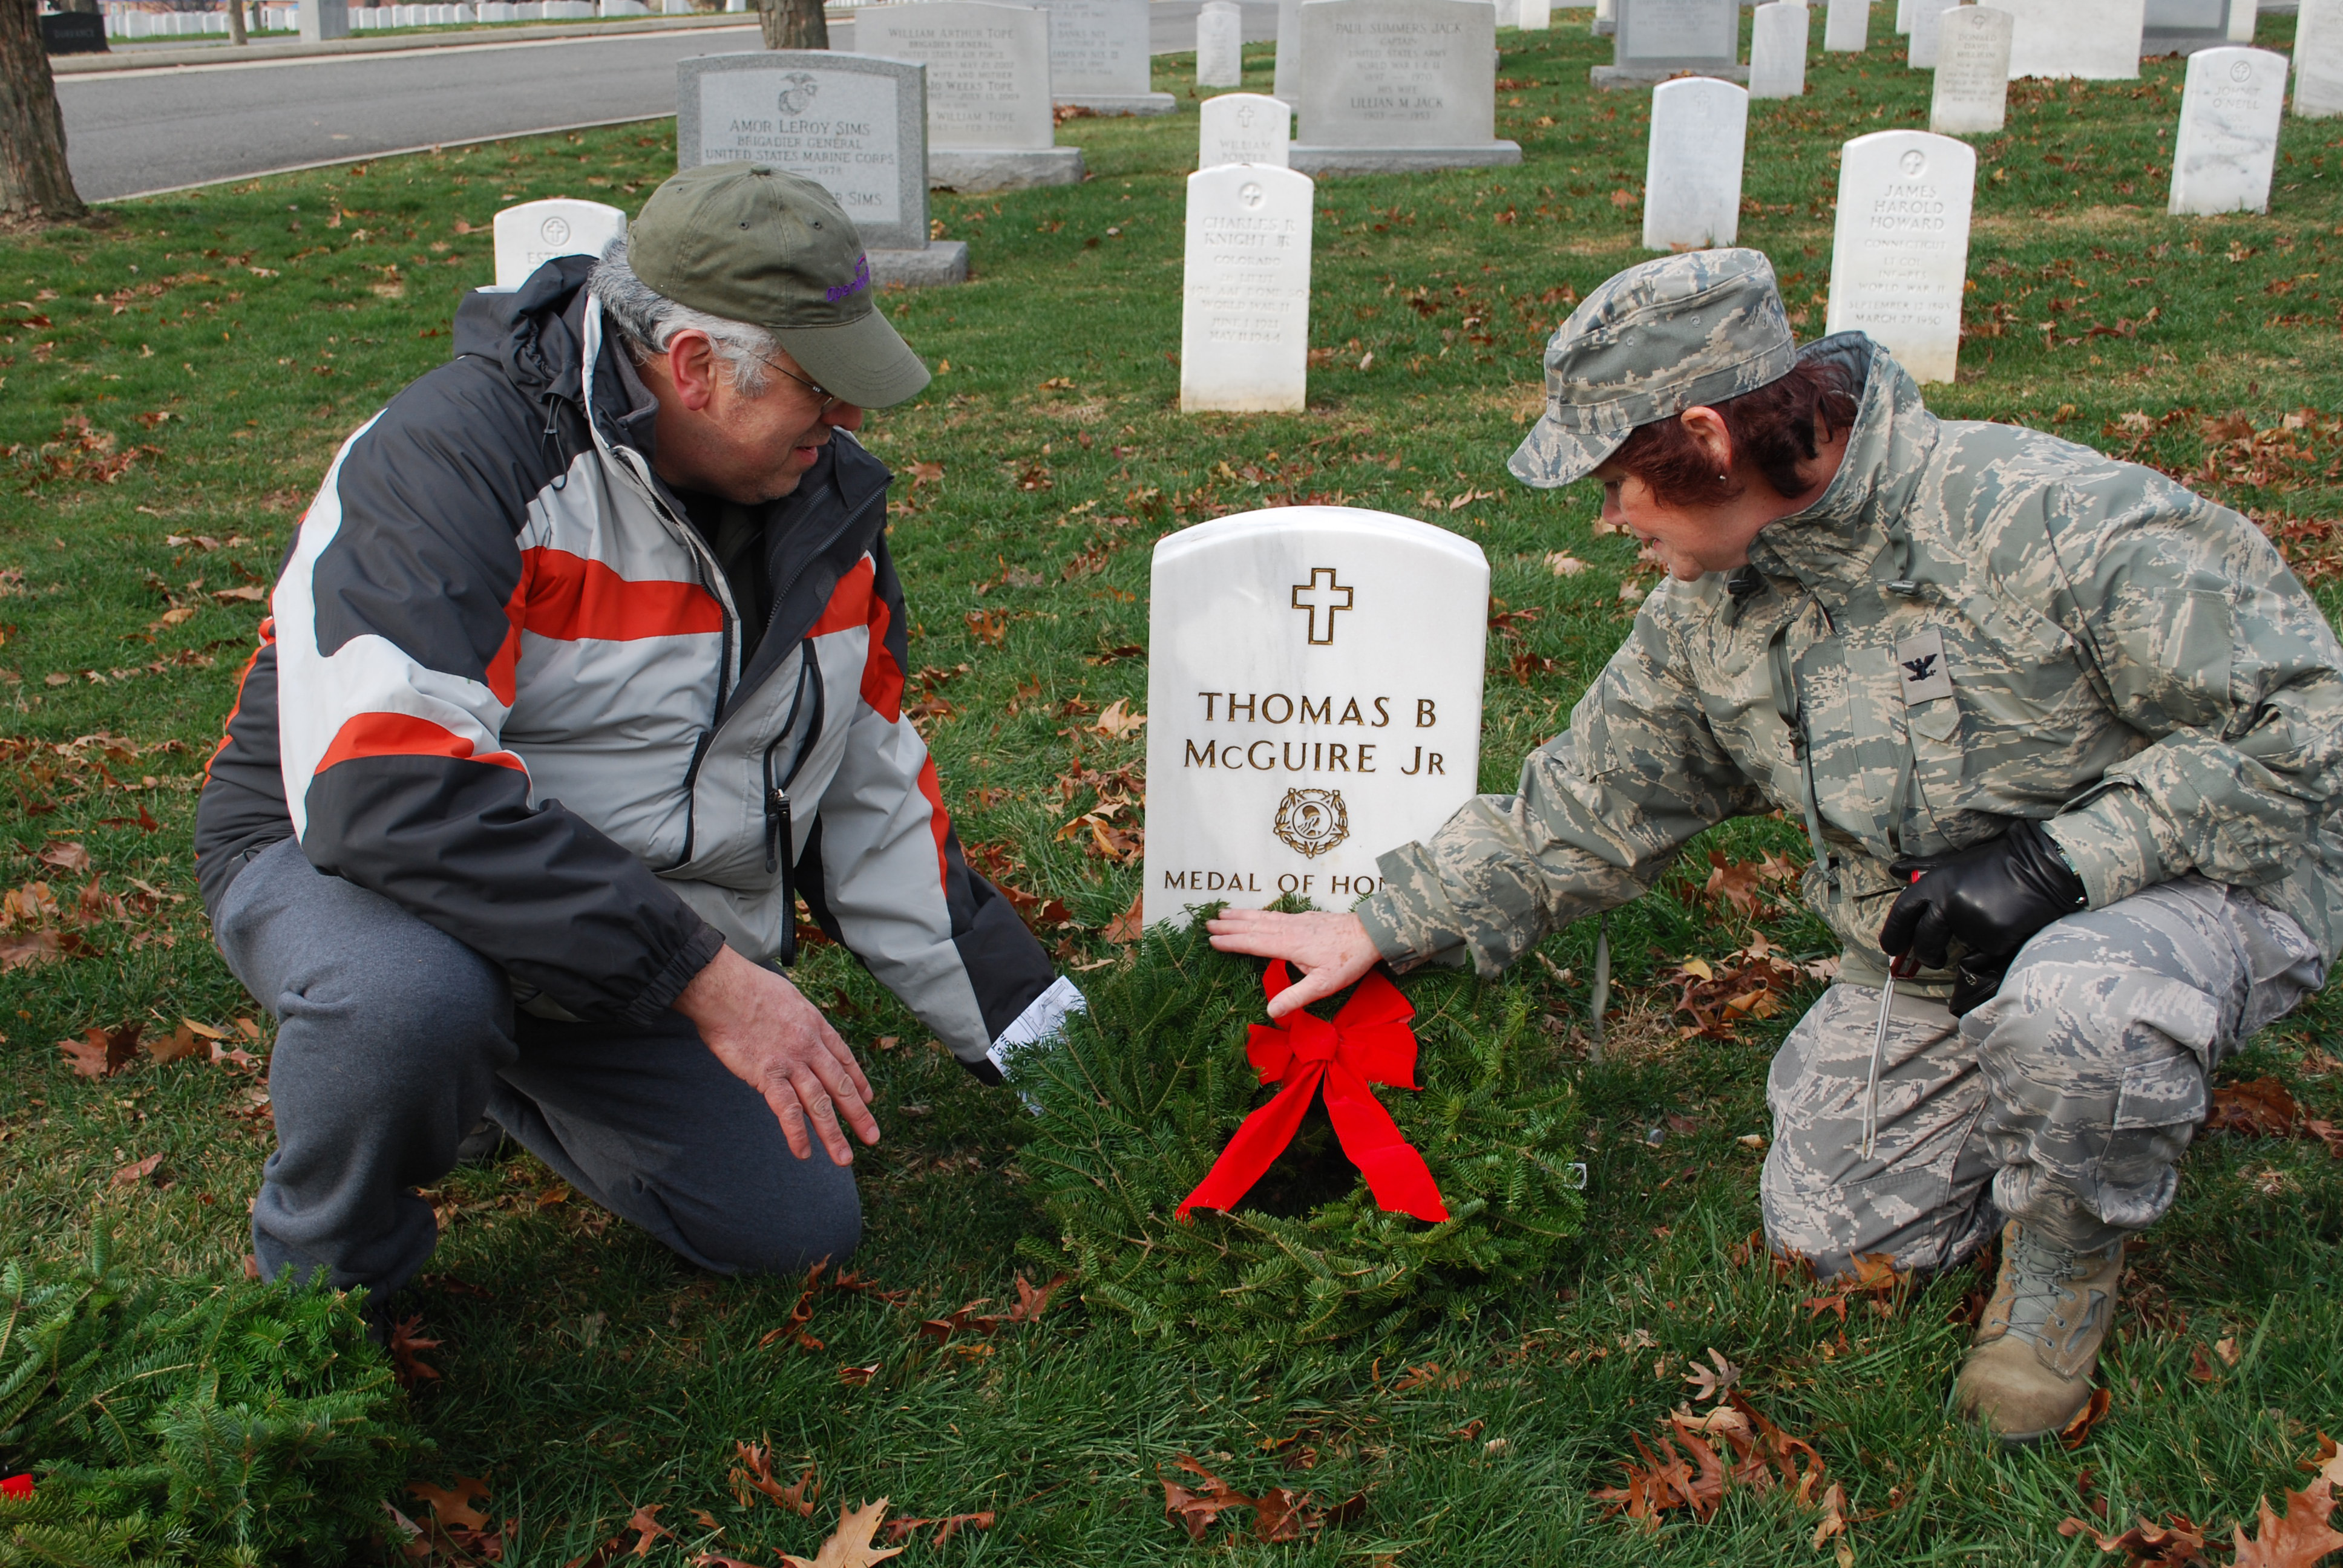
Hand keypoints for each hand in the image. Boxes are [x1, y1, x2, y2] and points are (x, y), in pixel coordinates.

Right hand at [674, 944, 879, 1163]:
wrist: (725, 988)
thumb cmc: (747, 987)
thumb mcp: (786, 996)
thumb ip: (794, 1018)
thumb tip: (792, 1026)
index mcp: (815, 1025)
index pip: (843, 1058)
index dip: (857, 1080)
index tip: (867, 1097)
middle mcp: (810, 1046)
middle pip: (839, 1085)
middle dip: (858, 1114)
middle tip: (872, 1137)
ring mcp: (791, 1062)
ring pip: (819, 1103)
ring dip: (833, 1134)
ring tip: (844, 1159)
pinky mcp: (767, 1075)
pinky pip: (787, 1110)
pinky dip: (796, 1133)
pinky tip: (802, 1153)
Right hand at [1204, 910, 1381, 1018]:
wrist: (1372, 933)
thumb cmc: (1349, 961)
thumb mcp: (1324, 985)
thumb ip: (1295, 997)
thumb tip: (1270, 1012)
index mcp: (1290, 945)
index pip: (1254, 943)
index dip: (1232, 942)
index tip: (1212, 940)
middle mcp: (1290, 929)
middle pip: (1254, 926)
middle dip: (1230, 925)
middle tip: (1208, 922)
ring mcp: (1298, 920)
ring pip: (1264, 917)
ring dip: (1242, 915)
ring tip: (1223, 912)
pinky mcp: (1307, 917)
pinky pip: (1275, 914)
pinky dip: (1259, 913)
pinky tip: (1257, 913)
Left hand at [1879, 820, 2086, 1015]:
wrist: (2043, 867)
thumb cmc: (1997, 862)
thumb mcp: (1957, 861)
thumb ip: (1924, 869)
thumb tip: (1895, 870)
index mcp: (1936, 883)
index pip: (1902, 913)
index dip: (1892, 933)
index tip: (1891, 948)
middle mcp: (1949, 903)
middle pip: (1923, 940)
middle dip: (1923, 954)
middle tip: (1931, 958)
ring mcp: (1972, 923)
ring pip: (1954, 949)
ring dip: (1958, 949)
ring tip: (1976, 929)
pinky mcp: (1994, 940)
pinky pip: (1982, 954)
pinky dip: (1987, 948)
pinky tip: (2000, 927)